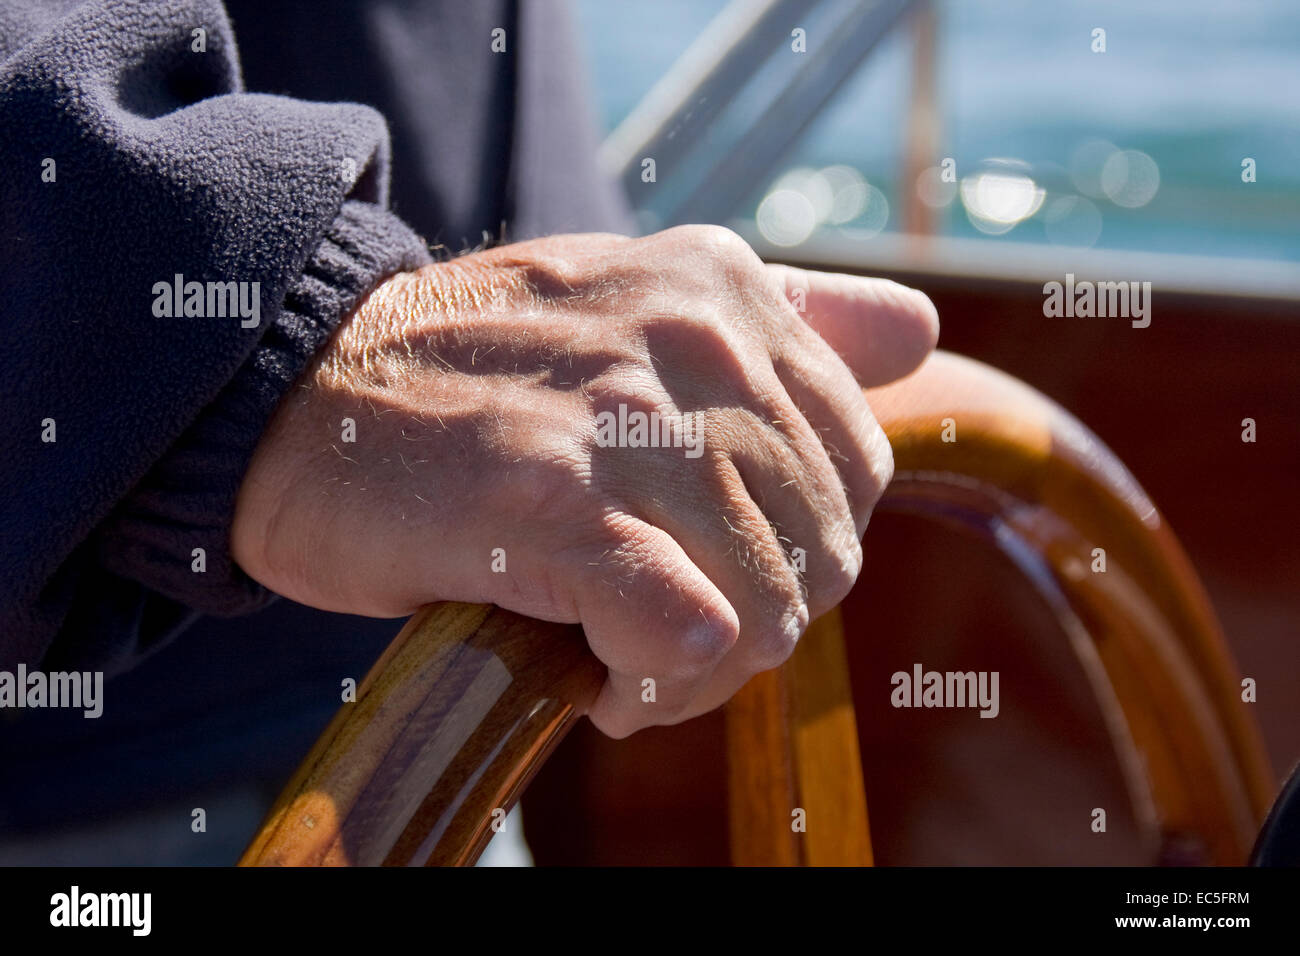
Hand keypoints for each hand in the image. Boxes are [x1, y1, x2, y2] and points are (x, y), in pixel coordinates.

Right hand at [231, 226, 936, 735]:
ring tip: (622, 663)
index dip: (799, 550)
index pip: (857, 464)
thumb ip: (788, 317)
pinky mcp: (550, 507)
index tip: (713, 571)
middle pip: (822, 552)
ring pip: (768, 609)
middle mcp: (690, 341)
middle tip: (663, 638)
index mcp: (723, 292)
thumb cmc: (464, 371)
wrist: (287, 390)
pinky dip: (658, 687)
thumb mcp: (634, 300)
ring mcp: (621, 423)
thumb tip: (914, 335)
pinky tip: (601, 683)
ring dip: (701, 673)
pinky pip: (689, 636)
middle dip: (759, 623)